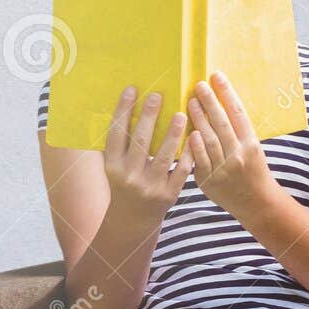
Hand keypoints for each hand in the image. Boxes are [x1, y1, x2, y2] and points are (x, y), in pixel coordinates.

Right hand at [102, 87, 192, 224]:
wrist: (132, 219)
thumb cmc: (125, 183)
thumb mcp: (115, 166)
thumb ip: (121, 143)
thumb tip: (128, 106)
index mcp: (112, 166)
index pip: (116, 134)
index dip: (123, 111)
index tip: (132, 89)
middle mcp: (128, 176)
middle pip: (140, 142)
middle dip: (149, 117)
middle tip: (158, 94)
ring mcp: (149, 186)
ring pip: (163, 155)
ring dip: (173, 133)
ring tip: (181, 113)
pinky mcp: (168, 194)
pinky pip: (181, 170)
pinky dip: (189, 153)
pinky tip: (196, 136)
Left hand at [185, 73, 282, 221]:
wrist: (255, 202)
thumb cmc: (254, 170)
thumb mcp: (253, 148)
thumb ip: (238, 131)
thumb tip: (221, 106)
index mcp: (251, 143)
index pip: (238, 112)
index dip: (227, 93)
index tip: (218, 77)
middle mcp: (238, 153)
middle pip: (222, 122)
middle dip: (210, 102)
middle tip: (199, 85)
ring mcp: (223, 167)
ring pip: (210, 138)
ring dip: (199, 118)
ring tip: (190, 102)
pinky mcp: (209, 180)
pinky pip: (200, 159)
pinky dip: (195, 145)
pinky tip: (188, 131)